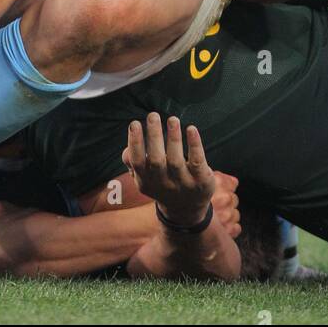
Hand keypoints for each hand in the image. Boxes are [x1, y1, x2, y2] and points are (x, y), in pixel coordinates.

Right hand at [122, 113, 237, 230]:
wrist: (186, 211)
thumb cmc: (163, 184)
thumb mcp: (146, 179)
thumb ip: (135, 164)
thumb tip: (126, 150)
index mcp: (146, 181)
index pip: (137, 162)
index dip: (135, 143)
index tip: (134, 123)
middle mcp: (163, 183)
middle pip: (156, 160)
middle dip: (154, 136)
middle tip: (153, 115)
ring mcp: (183, 184)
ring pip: (176, 160)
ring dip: (173, 138)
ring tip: (172, 119)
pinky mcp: (201, 181)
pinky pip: (197, 162)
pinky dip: (194, 145)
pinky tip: (191, 129)